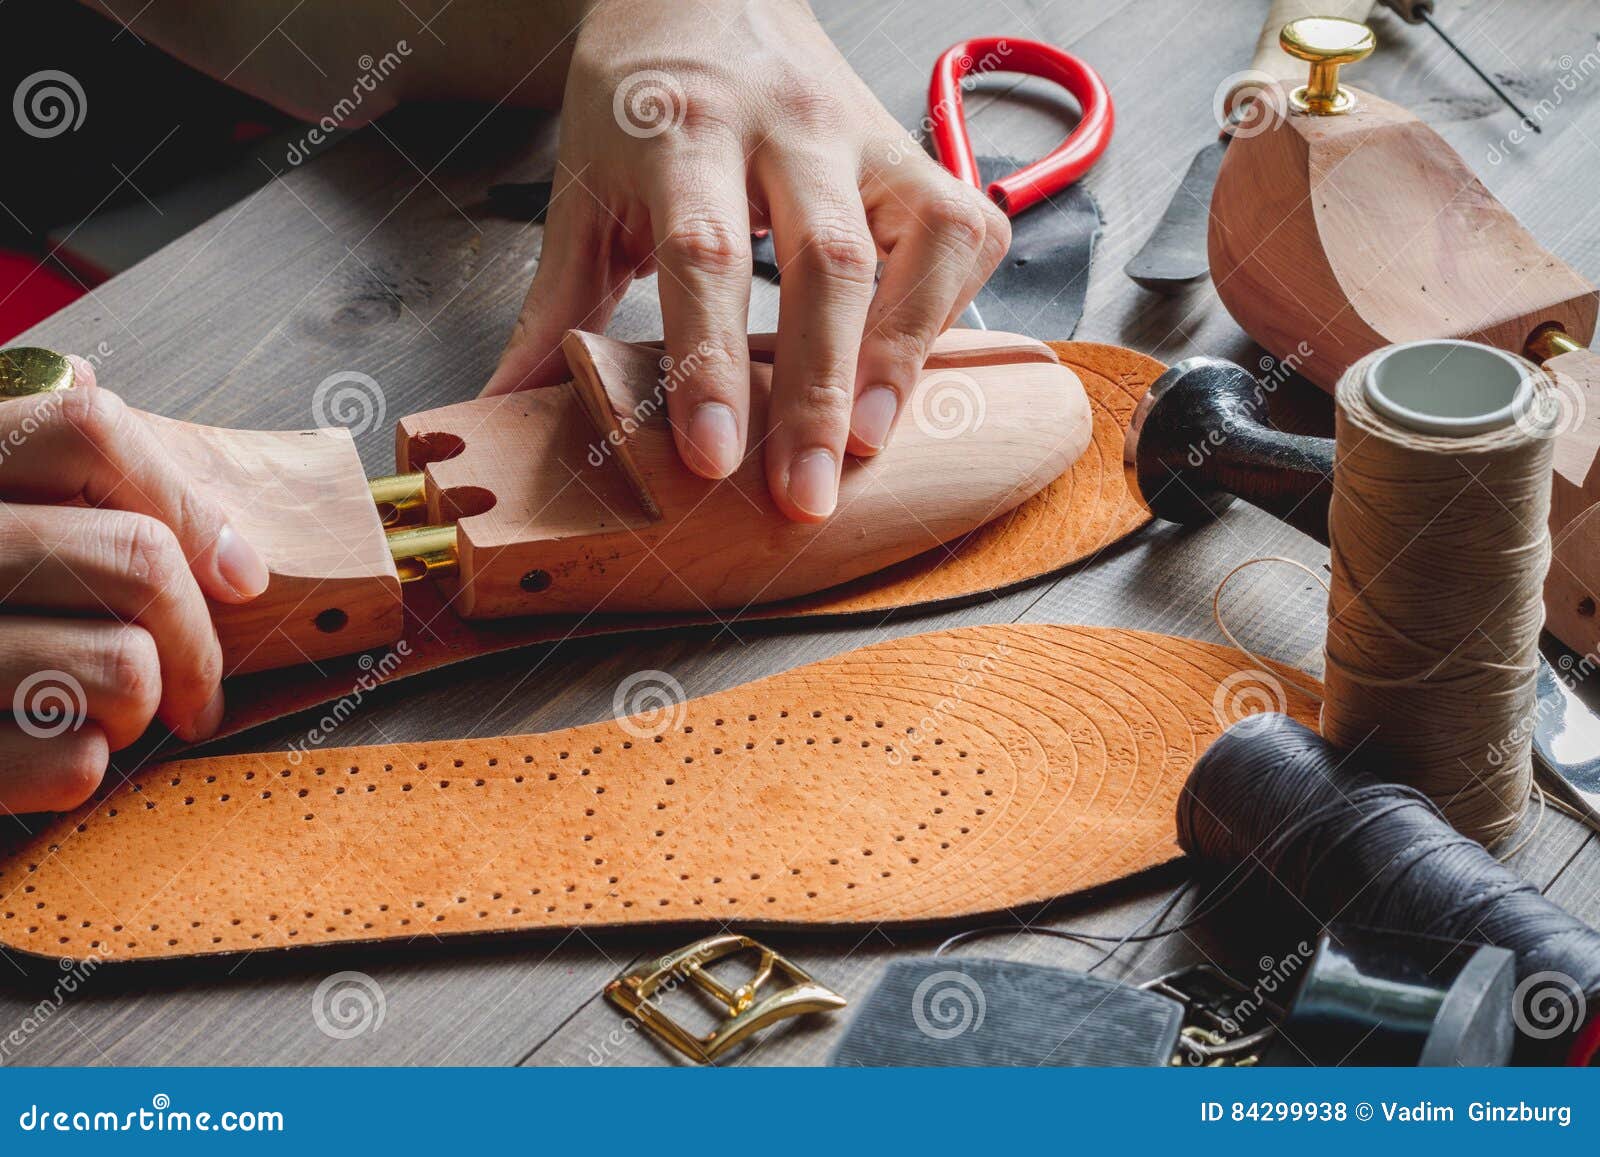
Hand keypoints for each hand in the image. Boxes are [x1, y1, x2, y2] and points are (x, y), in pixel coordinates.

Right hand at [0, 358, 268, 812]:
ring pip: (124, 670)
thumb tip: (84, 378)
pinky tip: (39, 752)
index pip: (90, 432)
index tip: (237, 573)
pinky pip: (74, 763)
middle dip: (195, 637)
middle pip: (138, 559)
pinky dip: (80, 768)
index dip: (189, 504)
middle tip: (197, 685)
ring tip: (105, 716)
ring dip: (142, 707)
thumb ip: (10, 451)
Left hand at [482, 0, 1009, 521]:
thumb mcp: (583, 189)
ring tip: (867, 446)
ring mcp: (866, 135)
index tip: (712, 455)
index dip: (710, 359)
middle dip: (817, 389)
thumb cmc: (644, 98)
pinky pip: (963, 235)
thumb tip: (506, 408)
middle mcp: (790, 126)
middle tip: (805, 494)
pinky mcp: (918, 153)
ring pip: (920, 243)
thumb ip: (557, 303)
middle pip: (828, 261)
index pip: (705, 252)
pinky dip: (944, 312)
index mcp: (686, 131)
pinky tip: (906, 374)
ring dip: (901, 354)